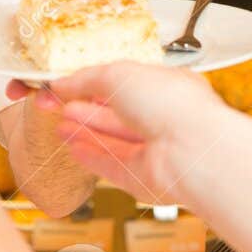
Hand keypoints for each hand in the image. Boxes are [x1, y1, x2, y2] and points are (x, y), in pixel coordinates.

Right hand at [36, 62, 224, 204]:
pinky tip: (74, 148)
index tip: (67, 85)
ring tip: (60, 123)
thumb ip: (85, 78)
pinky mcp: (145, 177)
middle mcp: (164, 119)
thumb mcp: (118, 74)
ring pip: (114, 140)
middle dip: (87, 109)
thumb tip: (61, 83)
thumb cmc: (172, 105)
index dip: (94, 83)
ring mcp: (156, 150)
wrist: (192, 151)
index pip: (126, 83)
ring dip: (86, 131)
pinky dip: (92, 157)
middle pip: (118, 114)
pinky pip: (113, 166)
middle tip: (59, 104)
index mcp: (168, 87)